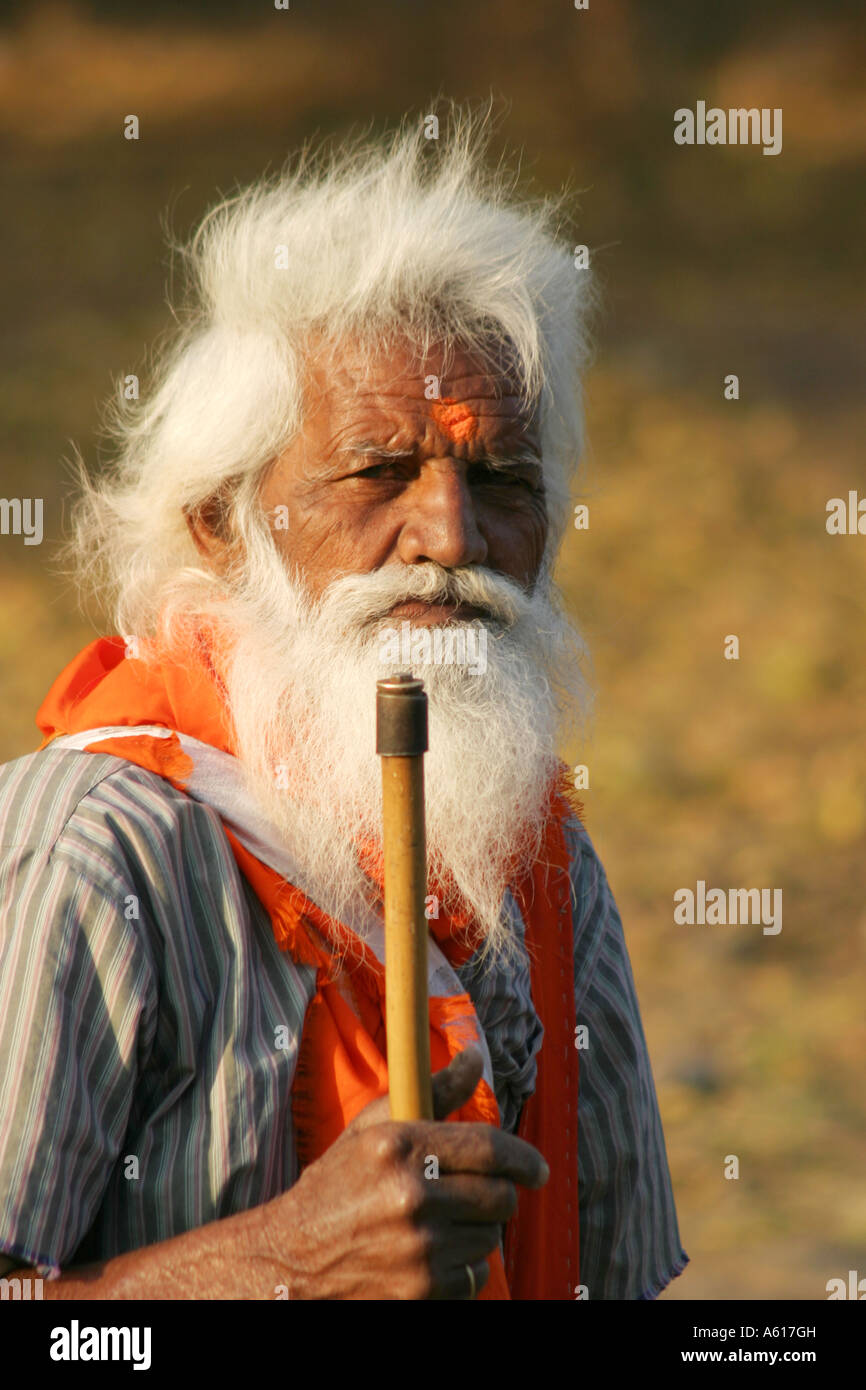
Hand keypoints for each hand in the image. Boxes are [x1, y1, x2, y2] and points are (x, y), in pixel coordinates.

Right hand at [255, 1045, 548, 1298]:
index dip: (524, 1158)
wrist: (290, 1259)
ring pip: (491, 1237)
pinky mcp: (422, 1291)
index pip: (490, 1147)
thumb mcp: (373, 1128)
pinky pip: (476, 1275)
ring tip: (442, 1225)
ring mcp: (418, 1248)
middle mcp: (412, 1195)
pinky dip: (464, 1268)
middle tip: (479, 1197)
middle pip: (500, 1196)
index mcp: (400, 1145)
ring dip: (477, 1231)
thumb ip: (433, 1091)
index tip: (538, 1169)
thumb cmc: (336, 1186)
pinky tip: (433, 1255)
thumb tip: (475, 1055)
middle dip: (498, 1196)